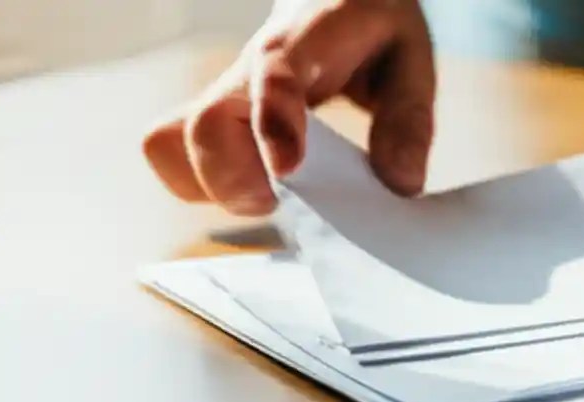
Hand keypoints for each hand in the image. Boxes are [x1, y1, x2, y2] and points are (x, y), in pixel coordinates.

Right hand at [143, 0, 435, 215]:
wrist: (336, 0)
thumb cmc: (372, 29)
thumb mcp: (412, 61)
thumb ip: (408, 120)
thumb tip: (400, 183)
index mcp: (303, 46)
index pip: (274, 78)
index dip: (273, 125)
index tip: (288, 172)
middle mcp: (248, 71)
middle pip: (203, 126)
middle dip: (236, 182)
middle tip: (287, 199)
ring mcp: (222, 96)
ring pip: (171, 144)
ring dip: (214, 188)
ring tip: (270, 195)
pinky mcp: (212, 120)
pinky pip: (172, 155)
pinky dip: (202, 186)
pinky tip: (253, 187)